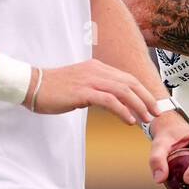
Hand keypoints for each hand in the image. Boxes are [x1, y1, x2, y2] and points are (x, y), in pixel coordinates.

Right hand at [31, 59, 158, 125]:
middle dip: (146, 98)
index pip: (126, 78)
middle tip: (156, 112)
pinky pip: (108, 101)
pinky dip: (122, 110)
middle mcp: (97, 71)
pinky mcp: (82, 92)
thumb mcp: (80, 84)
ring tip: (147, 119)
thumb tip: (110, 102)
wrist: (32, 85)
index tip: (152, 103)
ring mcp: (90, 80)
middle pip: (130, 83)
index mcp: (97, 68)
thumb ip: (96, 89)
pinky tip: (129, 120)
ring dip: (138, 106)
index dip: (142, 91)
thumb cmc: (53, 88)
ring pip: (123, 91)